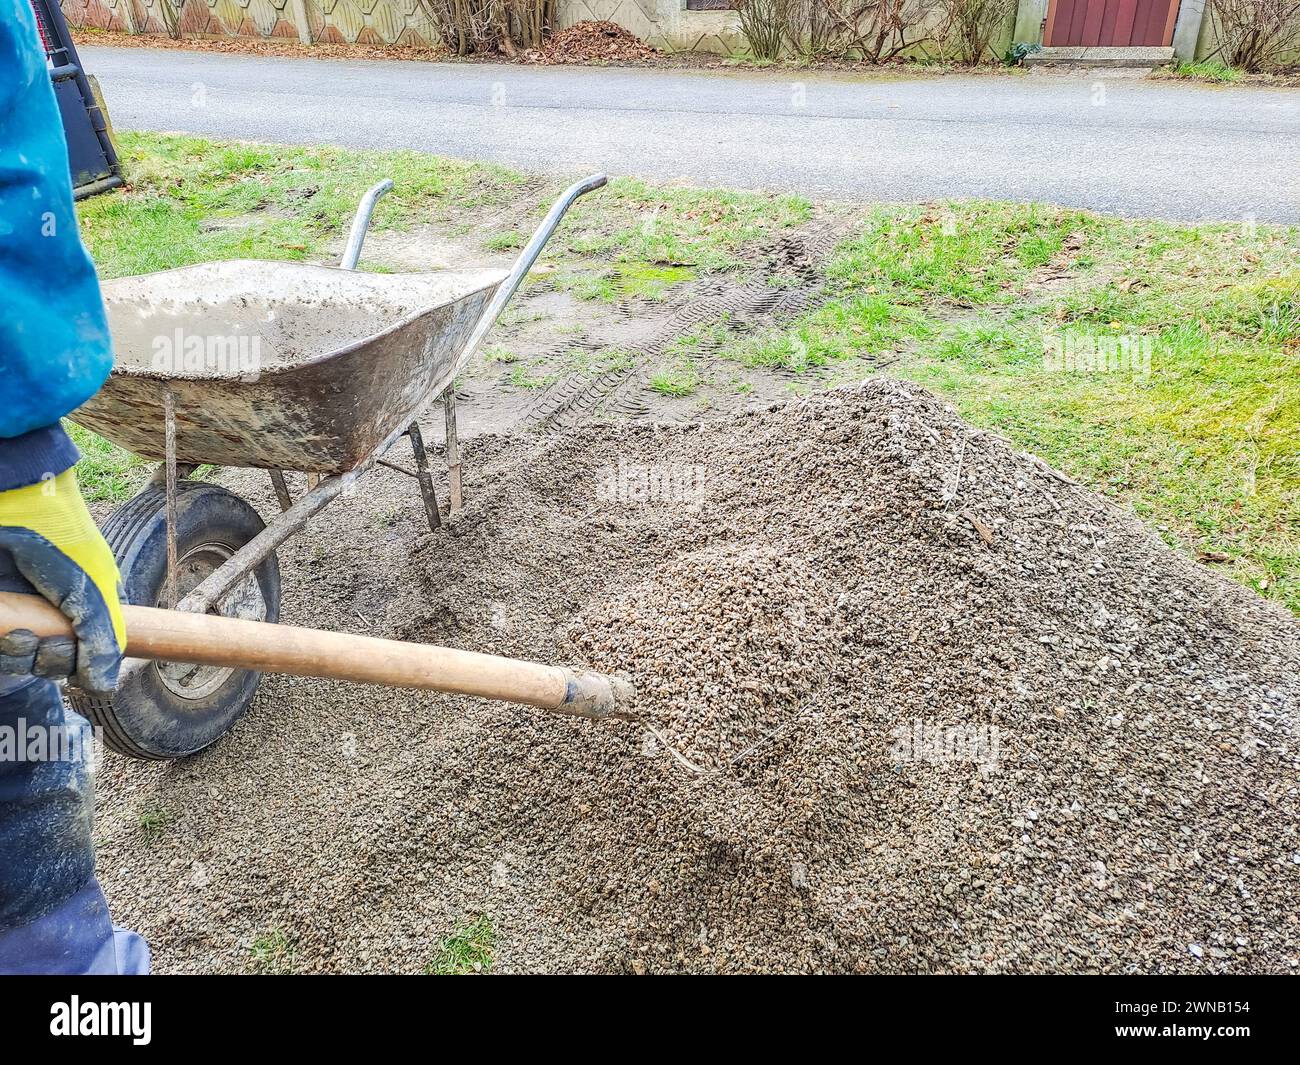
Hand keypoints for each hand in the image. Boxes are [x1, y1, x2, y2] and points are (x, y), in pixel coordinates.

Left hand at [0, 469, 124, 693]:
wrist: (12, 499)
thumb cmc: (59, 538)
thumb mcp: (91, 589)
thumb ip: (101, 638)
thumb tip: (102, 687)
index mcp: (86, 608)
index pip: (87, 656)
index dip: (82, 665)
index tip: (79, 662)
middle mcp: (52, 613)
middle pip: (52, 664)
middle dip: (49, 661)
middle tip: (45, 642)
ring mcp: (19, 612)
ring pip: (20, 661)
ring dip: (20, 657)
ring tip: (17, 634)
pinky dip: (3, 648)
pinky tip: (6, 631)